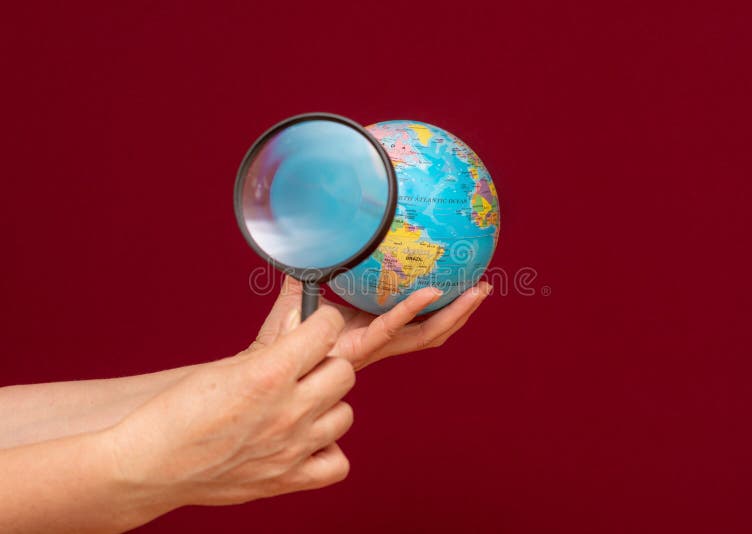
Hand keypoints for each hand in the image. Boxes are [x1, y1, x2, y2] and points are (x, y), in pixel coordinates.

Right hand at [106, 306, 354, 509]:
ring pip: (346, 413)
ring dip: (328, 405)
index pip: (326, 330)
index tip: (317, 323)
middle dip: (326, 363)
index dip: (323, 321)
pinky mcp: (287, 480)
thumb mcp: (225, 367)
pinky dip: (328, 450)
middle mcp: (288, 412)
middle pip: (344, 372)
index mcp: (269, 375)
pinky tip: (307, 440)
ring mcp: (292, 449)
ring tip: (302, 405)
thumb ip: (270, 350)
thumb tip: (300, 326)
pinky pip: (338, 464)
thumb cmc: (176, 413)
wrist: (149, 465)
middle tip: (304, 368)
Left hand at [252, 277, 492, 369]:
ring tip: (478, 291)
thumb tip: (320, 227)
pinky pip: (393, 327)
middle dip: (462, 313)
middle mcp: (380, 341)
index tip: (464, 283)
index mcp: (374, 329)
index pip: (418, 322)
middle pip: (433, 331)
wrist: (267, 358)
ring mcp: (374, 347)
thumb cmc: (285, 328)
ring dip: (455, 315)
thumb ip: (317, 261)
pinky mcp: (361, 348)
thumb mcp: (307, 287)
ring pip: (427, 335)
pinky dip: (414, 310)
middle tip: (484, 287)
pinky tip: (433, 292)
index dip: (444, 308)